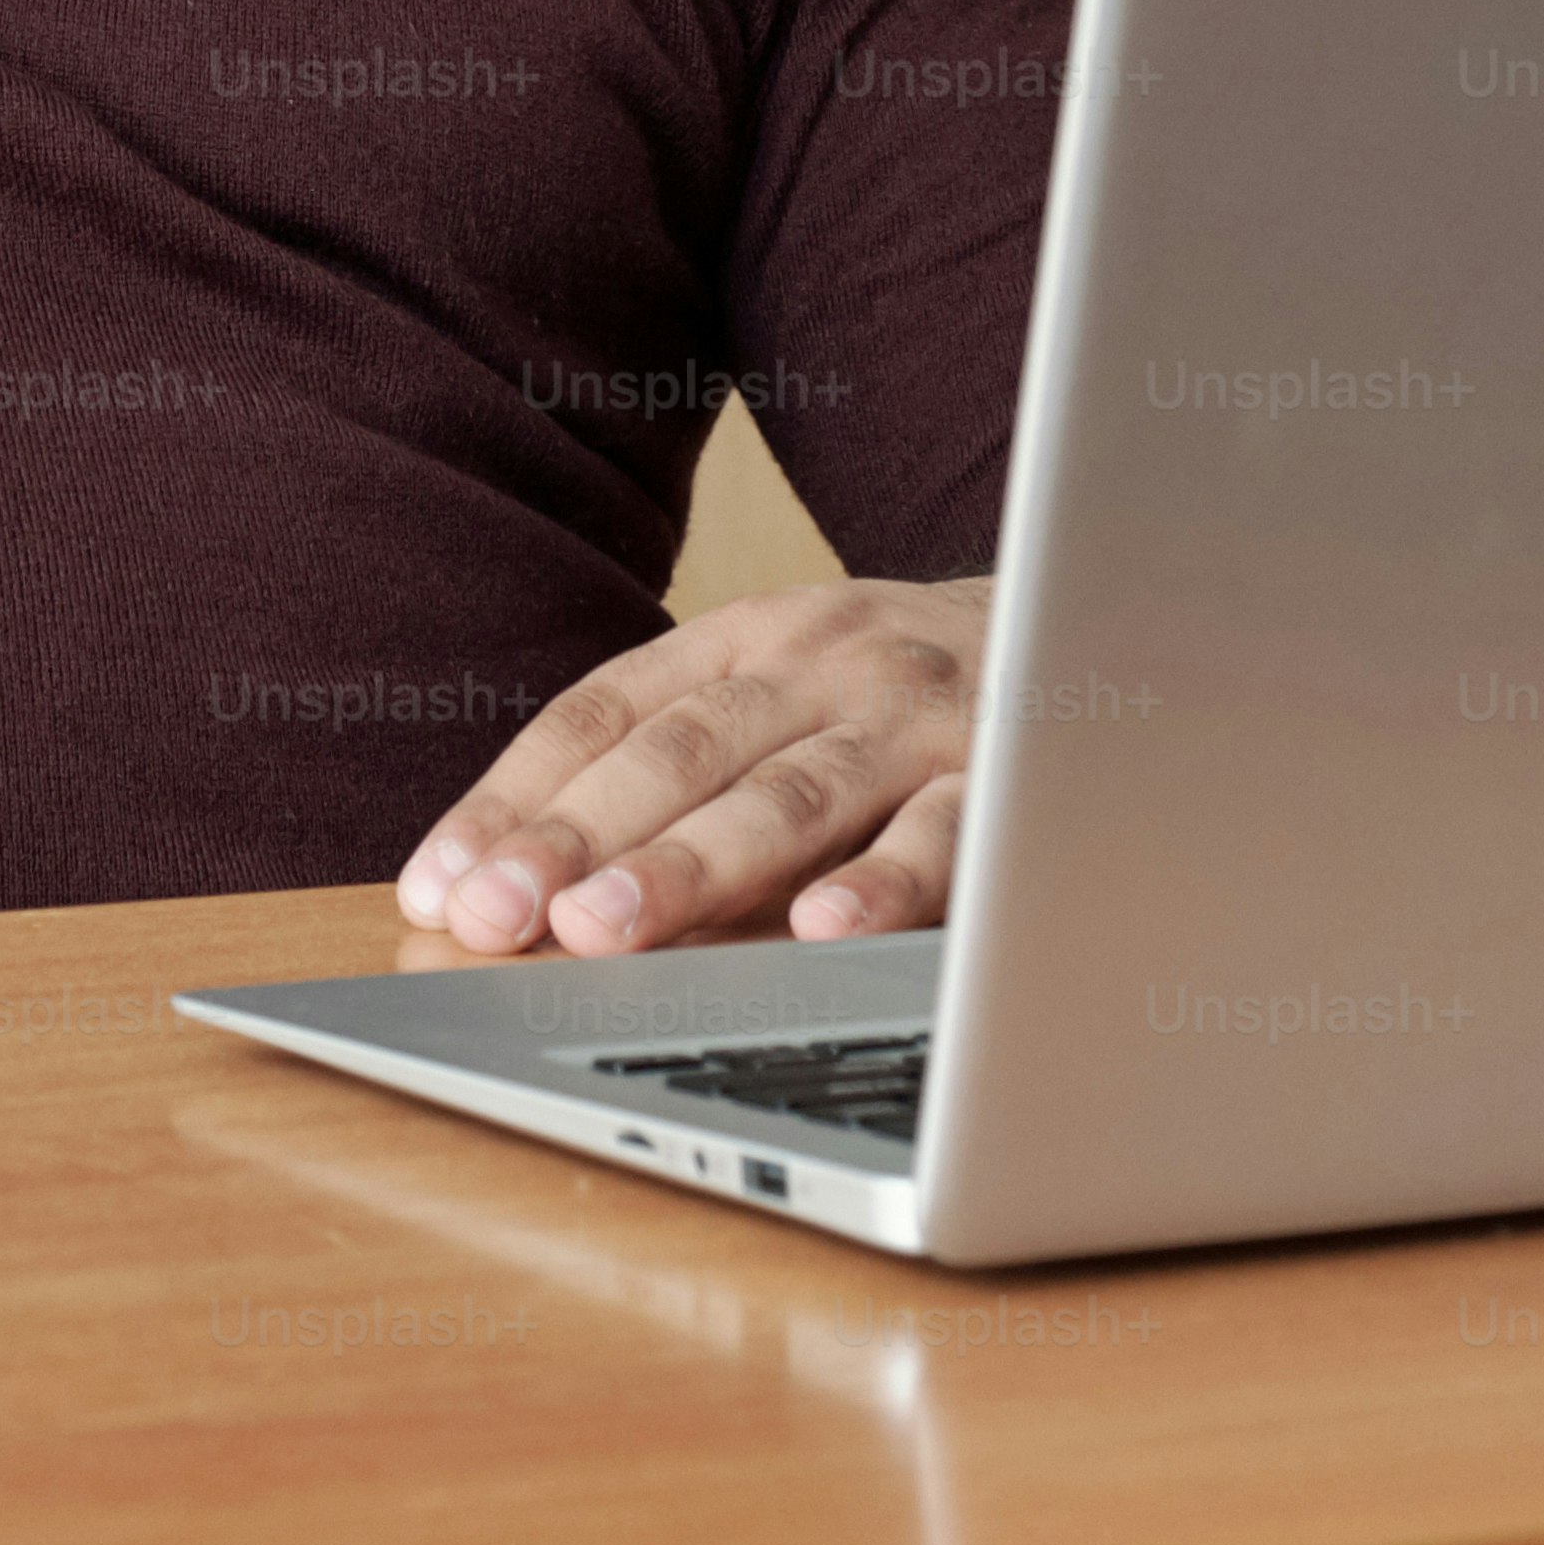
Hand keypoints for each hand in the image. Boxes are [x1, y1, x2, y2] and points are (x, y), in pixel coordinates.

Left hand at [397, 576, 991, 958]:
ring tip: (604, 931)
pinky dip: (882, 884)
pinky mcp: (1013, 772)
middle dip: (577, 840)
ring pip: (790, 795)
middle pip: (678, 753)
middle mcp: (822, 661)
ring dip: (689, 867)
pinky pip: (945, 834)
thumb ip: (682, 776)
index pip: (600, 713)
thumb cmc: (903, 698)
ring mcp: (917, 714)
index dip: (513, 798)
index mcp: (745, 636)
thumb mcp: (786, 696)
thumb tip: (530, 894)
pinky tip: (820, 934)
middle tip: (497, 916)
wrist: (1103, 610)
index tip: (440, 886)